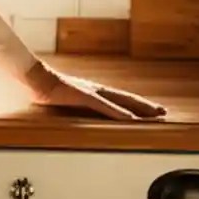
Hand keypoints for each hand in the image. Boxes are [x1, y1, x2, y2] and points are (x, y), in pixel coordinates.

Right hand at [25, 63, 166, 120]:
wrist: (34, 78)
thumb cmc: (45, 88)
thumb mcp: (63, 100)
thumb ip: (72, 106)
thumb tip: (75, 113)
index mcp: (92, 91)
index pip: (119, 99)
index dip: (136, 105)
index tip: (151, 110)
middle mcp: (96, 89)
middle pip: (127, 99)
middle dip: (146, 107)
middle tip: (164, 112)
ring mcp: (92, 92)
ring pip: (122, 102)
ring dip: (140, 109)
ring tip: (156, 115)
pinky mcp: (84, 95)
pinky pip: (106, 107)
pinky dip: (120, 113)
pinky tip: (131, 119)